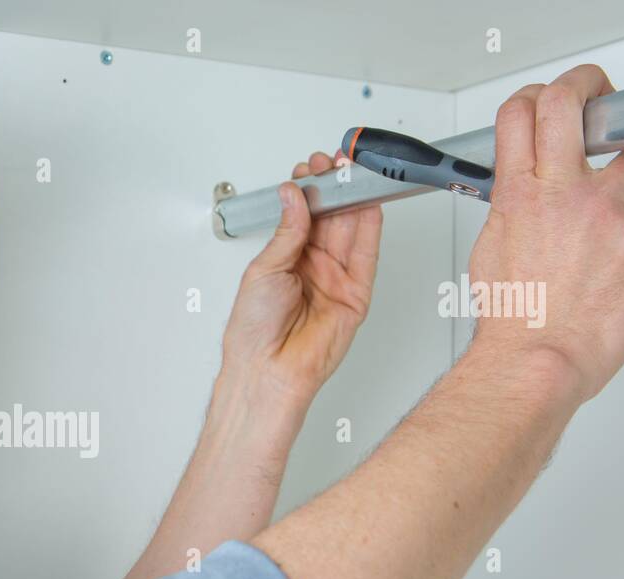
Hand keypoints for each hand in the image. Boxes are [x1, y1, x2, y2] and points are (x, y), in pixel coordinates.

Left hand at [219, 151, 382, 406]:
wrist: (267, 369)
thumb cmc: (254, 330)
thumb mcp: (264, 269)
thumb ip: (287, 231)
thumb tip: (293, 194)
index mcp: (286, 259)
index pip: (304, 215)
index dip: (309, 190)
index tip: (311, 166)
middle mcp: (313, 267)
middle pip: (330, 219)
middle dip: (333, 189)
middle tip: (334, 163)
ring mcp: (336, 280)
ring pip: (351, 232)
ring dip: (353, 201)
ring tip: (351, 174)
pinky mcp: (356, 295)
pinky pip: (367, 257)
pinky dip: (370, 229)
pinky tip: (368, 205)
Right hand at [468, 63, 623, 403]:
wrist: (538, 360)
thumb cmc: (516, 320)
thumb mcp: (493, 251)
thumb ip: (514, 210)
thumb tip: (525, 196)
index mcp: (517, 196)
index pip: (522, 111)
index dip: (541, 95)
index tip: (555, 100)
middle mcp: (559, 193)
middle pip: (572, 99)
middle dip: (591, 87)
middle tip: (602, 98)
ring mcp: (604, 210)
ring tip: (621, 212)